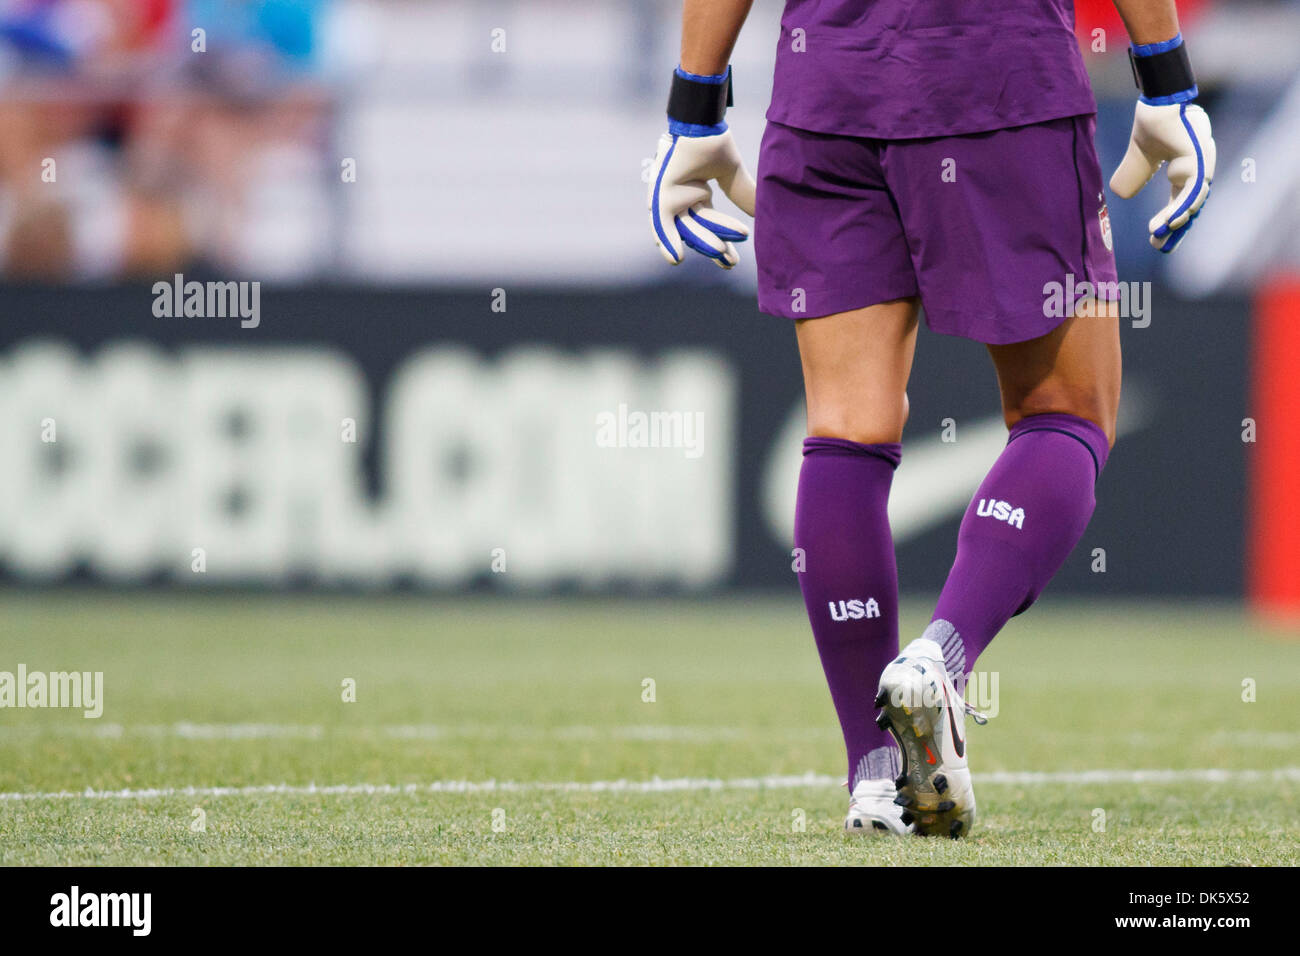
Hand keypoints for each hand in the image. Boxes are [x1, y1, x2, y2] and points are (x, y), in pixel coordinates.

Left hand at [647, 128, 756, 268]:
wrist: (701, 125)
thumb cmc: (712, 142)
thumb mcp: (732, 174)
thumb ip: (744, 194)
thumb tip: (764, 212)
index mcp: (697, 193)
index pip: (710, 222)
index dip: (723, 238)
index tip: (734, 257)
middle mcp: (683, 198)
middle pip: (699, 229)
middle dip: (714, 247)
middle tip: (730, 263)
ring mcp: (670, 198)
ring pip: (686, 228)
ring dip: (701, 243)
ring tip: (720, 255)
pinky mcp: (660, 196)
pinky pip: (662, 224)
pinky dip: (668, 240)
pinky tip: (676, 258)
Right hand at [1109, 101, 1215, 253]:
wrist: (1157, 101)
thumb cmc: (1152, 121)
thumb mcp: (1137, 157)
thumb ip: (1132, 175)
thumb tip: (1120, 195)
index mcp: (1185, 168)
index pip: (1181, 201)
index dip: (1170, 221)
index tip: (1157, 239)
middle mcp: (1197, 168)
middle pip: (1190, 205)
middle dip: (1176, 227)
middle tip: (1160, 245)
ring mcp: (1202, 163)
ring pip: (1193, 199)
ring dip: (1177, 220)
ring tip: (1161, 234)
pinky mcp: (1199, 159)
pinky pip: (1192, 189)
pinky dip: (1182, 207)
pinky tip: (1170, 221)